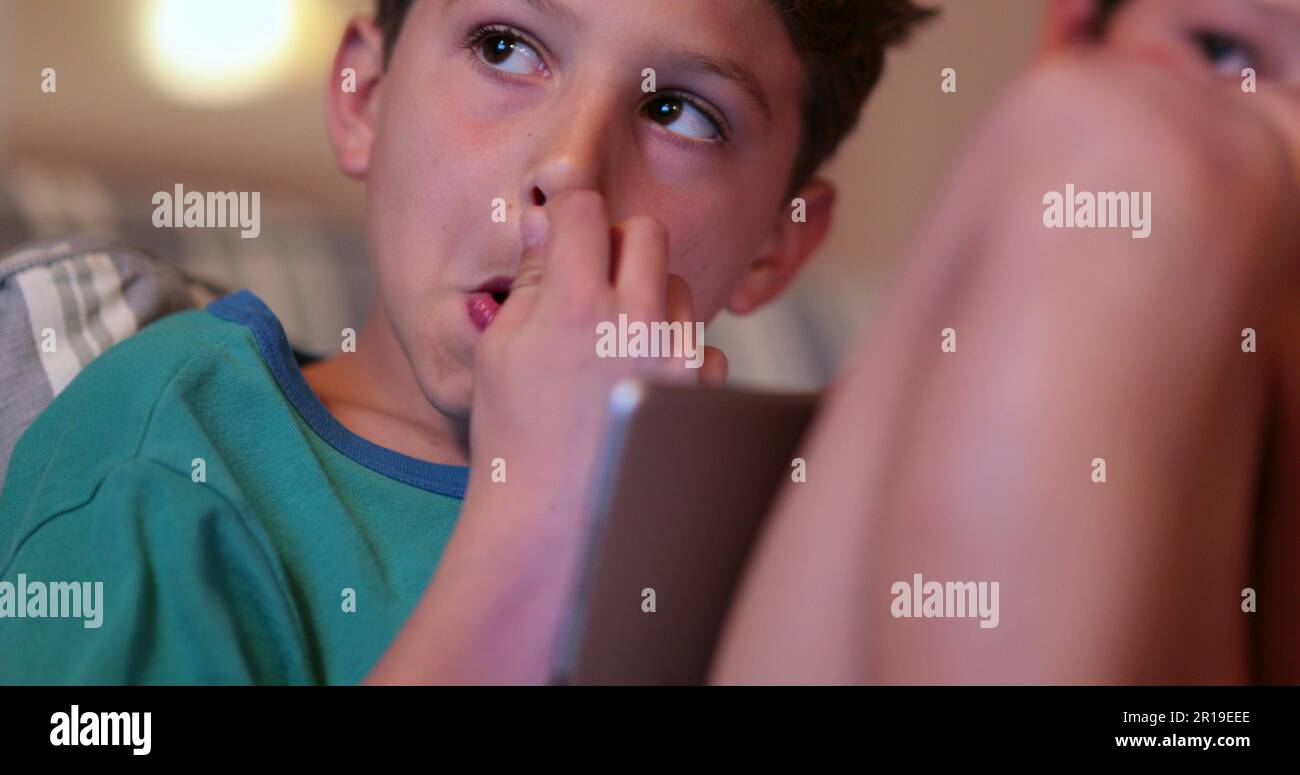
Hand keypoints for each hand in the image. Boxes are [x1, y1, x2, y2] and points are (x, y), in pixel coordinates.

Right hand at [468, 189, 726, 501]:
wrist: (553, 517)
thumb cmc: (513, 434)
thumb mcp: (500, 349)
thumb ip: (530, 278)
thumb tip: (546, 218)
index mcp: (575, 305)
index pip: (584, 208)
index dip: (566, 215)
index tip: (559, 237)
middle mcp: (635, 322)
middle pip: (646, 231)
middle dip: (616, 243)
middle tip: (590, 281)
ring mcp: (676, 357)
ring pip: (677, 285)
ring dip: (647, 298)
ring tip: (611, 345)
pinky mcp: (701, 390)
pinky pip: (699, 341)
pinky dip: (673, 351)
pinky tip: (638, 381)